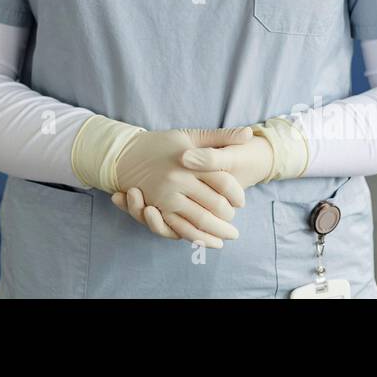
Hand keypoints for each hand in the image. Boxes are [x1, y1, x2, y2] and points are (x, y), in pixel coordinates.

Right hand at [111, 126, 256, 246]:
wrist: (126, 155)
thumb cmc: (162, 144)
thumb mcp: (190, 135)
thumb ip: (220, 136)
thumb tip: (250, 134)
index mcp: (189, 160)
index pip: (223, 181)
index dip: (237, 193)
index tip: (242, 201)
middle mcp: (178, 179)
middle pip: (215, 204)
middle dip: (229, 216)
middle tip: (234, 220)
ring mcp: (167, 196)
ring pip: (201, 220)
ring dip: (219, 231)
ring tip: (230, 235)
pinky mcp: (157, 209)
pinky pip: (182, 229)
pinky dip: (200, 238)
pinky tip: (212, 242)